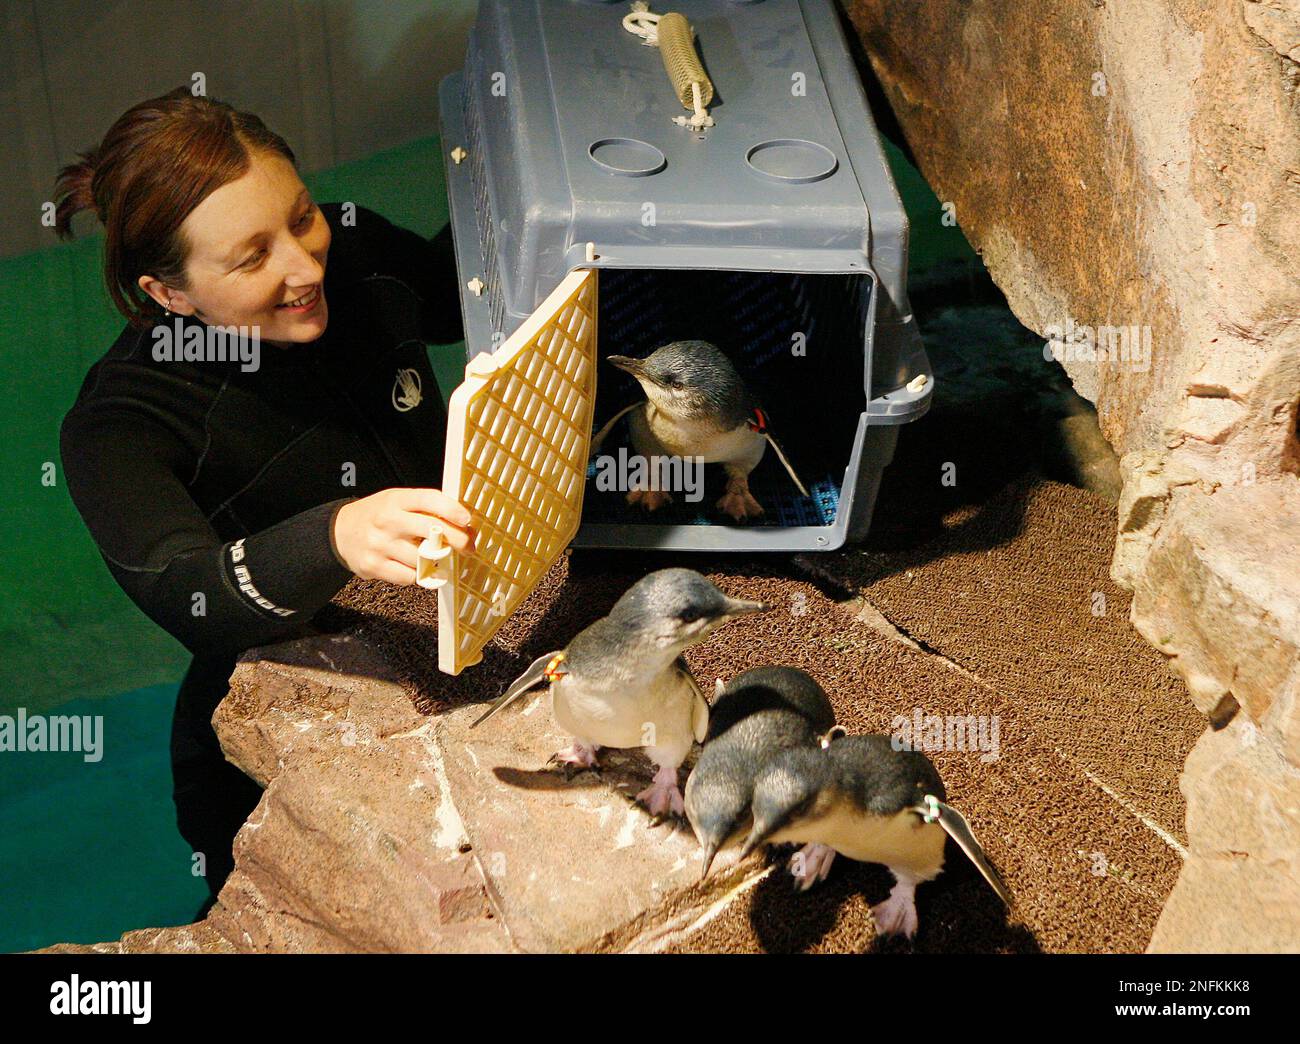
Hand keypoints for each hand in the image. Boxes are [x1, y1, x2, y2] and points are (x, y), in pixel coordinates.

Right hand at [332, 488, 475, 584]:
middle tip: (467, 546)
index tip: (467, 519)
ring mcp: (380, 544)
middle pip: (433, 531)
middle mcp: (388, 520)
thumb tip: (464, 526)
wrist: (340, 532)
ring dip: (435, 560)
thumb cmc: (378, 516)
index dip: (452, 510)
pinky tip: (413, 566)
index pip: (430, 500)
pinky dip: (417, 574)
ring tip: (433, 556)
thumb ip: (427, 510)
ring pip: (423, 558)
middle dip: (457, 540)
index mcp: (397, 500)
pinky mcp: (374, 566)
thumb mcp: (399, 502)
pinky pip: (409, 576)